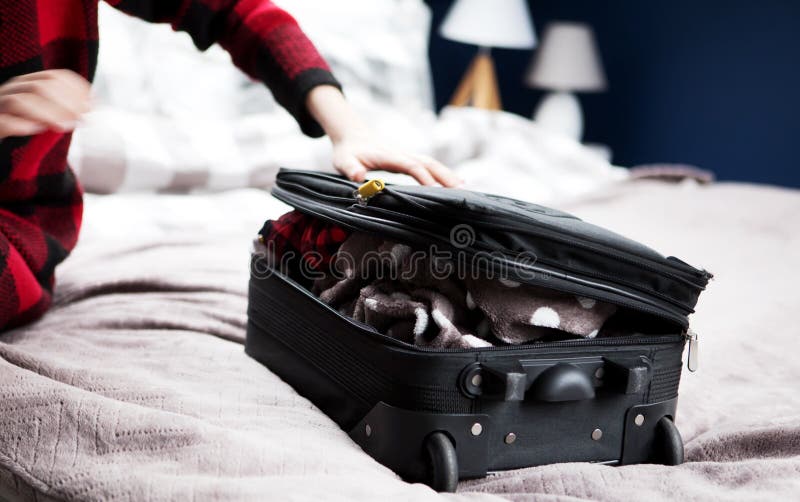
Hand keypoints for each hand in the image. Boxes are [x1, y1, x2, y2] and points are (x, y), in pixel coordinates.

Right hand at [0, 69, 90, 138]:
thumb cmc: (21, 122)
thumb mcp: (43, 111)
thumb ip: (62, 108)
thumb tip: (90, 107)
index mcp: (27, 83)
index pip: (53, 76)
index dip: (75, 89)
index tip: (91, 104)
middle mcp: (13, 89)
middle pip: (39, 87)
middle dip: (65, 103)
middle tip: (81, 119)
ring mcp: (0, 105)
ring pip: (20, 101)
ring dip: (46, 113)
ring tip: (63, 127)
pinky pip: (3, 121)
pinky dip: (19, 125)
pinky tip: (35, 130)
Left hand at [332, 130, 460, 186]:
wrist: (352, 136)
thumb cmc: (348, 152)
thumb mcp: (343, 161)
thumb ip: (351, 169)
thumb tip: (358, 178)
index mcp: (389, 156)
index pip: (412, 166)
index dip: (424, 177)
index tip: (436, 190)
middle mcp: (402, 154)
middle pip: (428, 163)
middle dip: (445, 175)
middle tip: (461, 190)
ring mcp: (406, 156)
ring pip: (431, 164)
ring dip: (447, 174)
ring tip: (464, 188)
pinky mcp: (407, 160)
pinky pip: (428, 166)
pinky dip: (441, 174)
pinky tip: (453, 183)